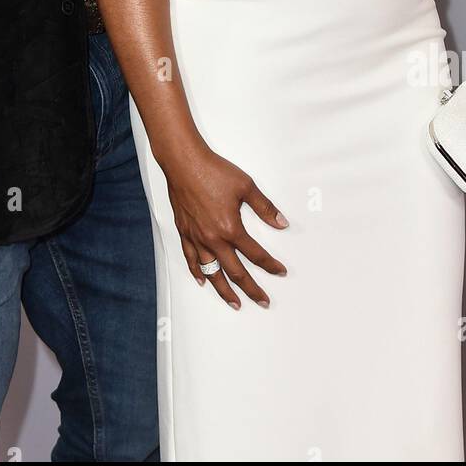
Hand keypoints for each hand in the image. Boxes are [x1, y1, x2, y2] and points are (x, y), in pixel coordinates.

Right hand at [162, 141, 287, 307]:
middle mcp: (213, 239)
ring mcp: (197, 238)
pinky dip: (197, 272)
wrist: (184, 163)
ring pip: (212, 272)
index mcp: (230, 229)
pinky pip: (191, 259)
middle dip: (251, 289)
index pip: (256, 254)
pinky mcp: (184, 232)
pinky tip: (203, 281)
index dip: (270, 265)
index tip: (280, 271)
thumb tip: (281, 223)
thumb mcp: (246, 186)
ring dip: (224, 290)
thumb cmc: (213, 171)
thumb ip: (265, 208)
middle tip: (262, 300)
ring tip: (234, 302)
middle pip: (235, 272)